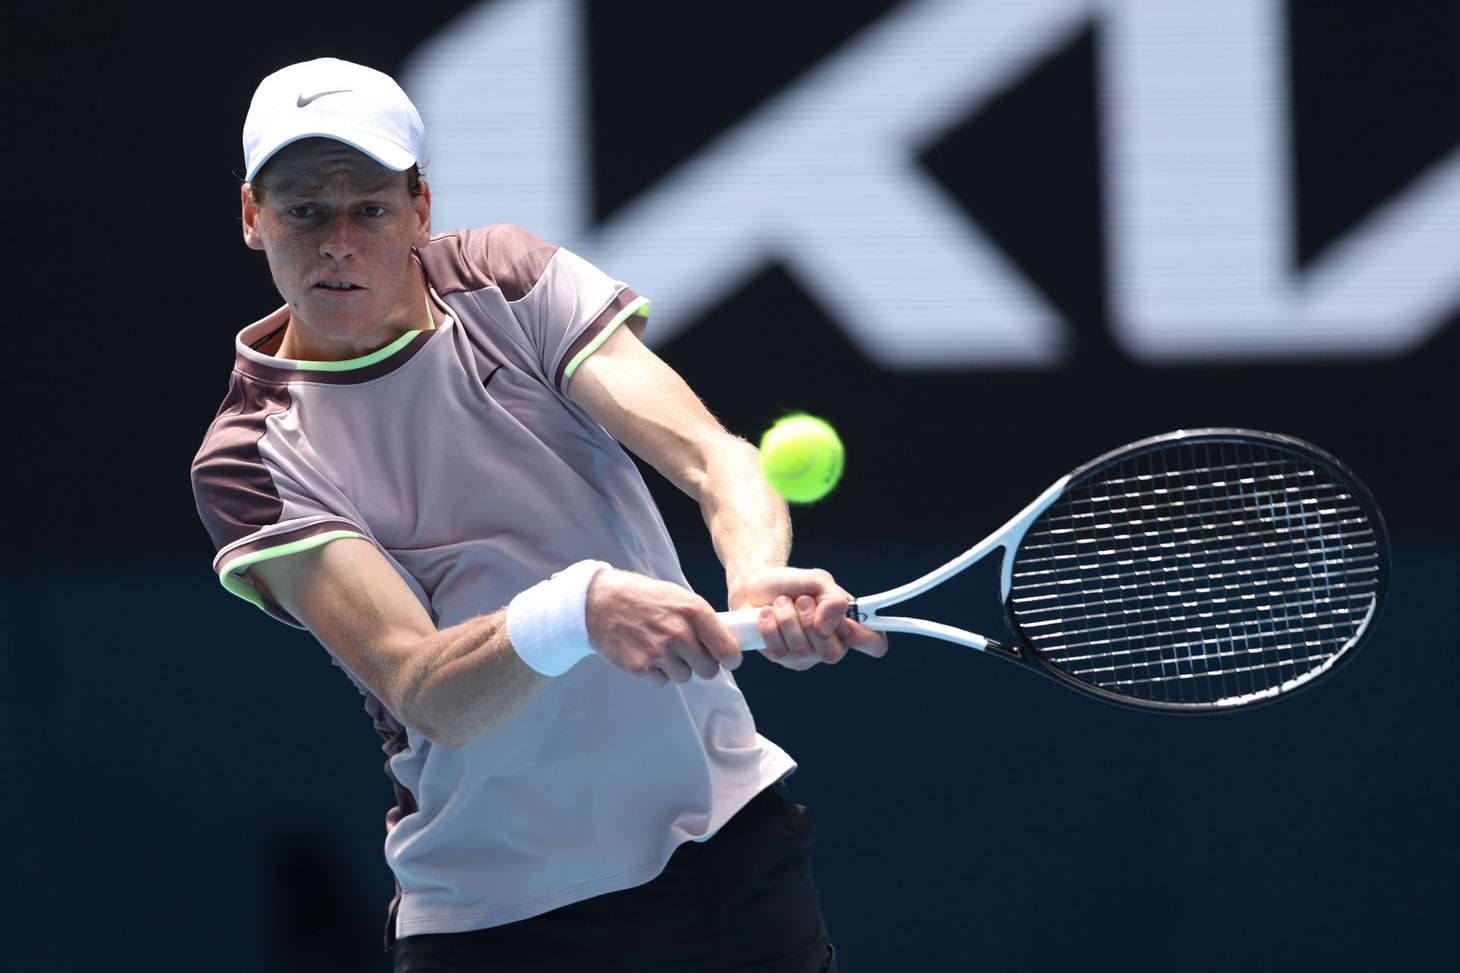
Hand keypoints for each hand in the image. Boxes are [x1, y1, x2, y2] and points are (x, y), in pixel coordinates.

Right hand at [585, 568, 742, 685]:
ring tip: (659, 646)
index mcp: (693, 611)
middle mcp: (679, 633)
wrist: (599, 602)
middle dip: (701, 664)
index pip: (726, 649)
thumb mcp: (677, 596)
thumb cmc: (642, 597)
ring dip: (676, 667)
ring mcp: (659, 652)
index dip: (730, 658)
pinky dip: (655, 671)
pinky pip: (661, 680)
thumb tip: (724, 642)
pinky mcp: (640, 667)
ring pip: (684, 676)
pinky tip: (644, 652)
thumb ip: (700, 619)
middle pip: (708, 670)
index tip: (729, 660)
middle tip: (688, 653)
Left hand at [730, 567, 888, 669]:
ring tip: (781, 602)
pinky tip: (766, 614)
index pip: (874, 643)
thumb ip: (832, 599)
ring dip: (787, 619)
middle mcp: (833, 644)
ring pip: (802, 651)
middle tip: (801, 600)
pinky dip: (770, 626)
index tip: (844, 622)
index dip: (863, 638)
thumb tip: (829, 625)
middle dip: (810, 622)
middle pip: (832, 652)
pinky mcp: (784, 659)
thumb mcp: (817, 581)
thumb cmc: (792, 584)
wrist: (757, 586)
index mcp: (850, 624)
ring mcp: (808, 656)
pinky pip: (779, 651)